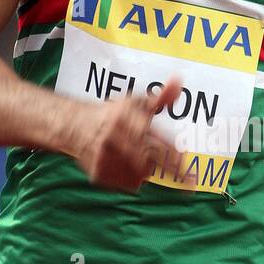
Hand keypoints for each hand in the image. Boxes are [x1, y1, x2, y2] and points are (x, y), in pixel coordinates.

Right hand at [70, 77, 193, 192]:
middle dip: (164, 170)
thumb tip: (179, 80)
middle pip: (147, 163)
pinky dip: (131, 179)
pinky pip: (125, 183)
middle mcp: (114, 137)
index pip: (155, 142)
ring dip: (145, 172)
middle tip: (179, 178)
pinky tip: (125, 166)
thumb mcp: (136, 102)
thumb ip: (161, 97)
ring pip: (138, 176)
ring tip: (139, 159)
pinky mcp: (97, 171)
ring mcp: (104, 156)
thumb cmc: (112, 114)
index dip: (173, 158)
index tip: (188, 171)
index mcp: (127, 119)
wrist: (75, 126)